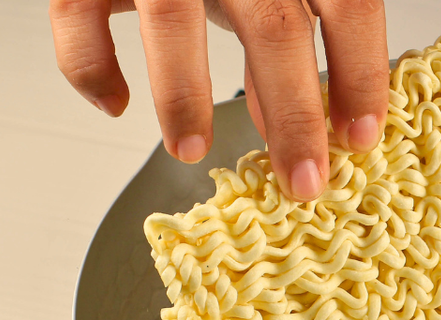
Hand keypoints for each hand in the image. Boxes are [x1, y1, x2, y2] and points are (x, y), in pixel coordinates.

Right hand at [50, 0, 388, 201]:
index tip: (360, 137)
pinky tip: (116, 102)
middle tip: (303, 182)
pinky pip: (80, 19)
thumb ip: (284, 43)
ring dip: (183, 95)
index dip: (360, 74)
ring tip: (191, 150)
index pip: (348, 6)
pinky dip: (92, 68)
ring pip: (172, 21)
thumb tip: (299, 127)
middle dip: (295, 115)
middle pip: (275, 27)